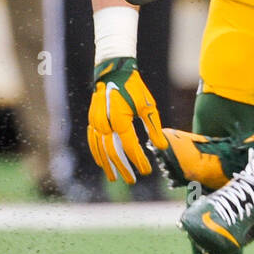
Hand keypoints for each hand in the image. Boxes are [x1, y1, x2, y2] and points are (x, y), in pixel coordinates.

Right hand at [87, 56, 167, 182]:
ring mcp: (95, 123)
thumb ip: (153, 128)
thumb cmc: (134, 88)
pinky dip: (97, 154)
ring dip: (108, 165)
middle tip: (132, 180)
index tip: (146, 171)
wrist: (113, 72)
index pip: (130, 147)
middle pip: (113, 152)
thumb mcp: (148, 106)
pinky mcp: (91, 120)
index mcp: (120, 120)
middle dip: (123, 168)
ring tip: (115, 178)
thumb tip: (161, 147)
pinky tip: (102, 162)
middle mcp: (105, 124)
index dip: (138, 161)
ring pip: (100, 150)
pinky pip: (92, 141)